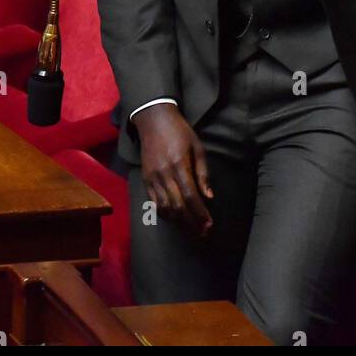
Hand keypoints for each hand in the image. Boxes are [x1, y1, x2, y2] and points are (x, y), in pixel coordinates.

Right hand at [133, 103, 213, 236]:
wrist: (153, 120)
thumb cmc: (180, 132)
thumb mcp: (198, 147)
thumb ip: (203, 173)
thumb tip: (209, 197)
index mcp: (179, 165)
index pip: (190, 196)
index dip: (200, 213)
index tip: (209, 225)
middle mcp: (164, 174)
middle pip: (177, 206)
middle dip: (191, 223)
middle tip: (202, 234)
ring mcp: (152, 178)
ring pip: (164, 208)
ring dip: (178, 223)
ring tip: (191, 232)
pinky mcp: (145, 180)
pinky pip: (154, 203)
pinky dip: (165, 214)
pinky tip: (175, 220)